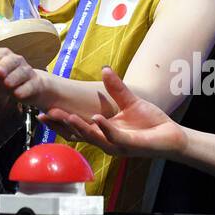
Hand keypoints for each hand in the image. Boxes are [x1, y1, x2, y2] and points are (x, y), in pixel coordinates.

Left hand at [0, 47, 51, 107]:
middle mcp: (16, 62)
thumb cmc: (2, 83)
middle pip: (13, 60)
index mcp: (2, 57)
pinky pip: (32, 85)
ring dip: (15, 77)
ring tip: (7, 85)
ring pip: (24, 72)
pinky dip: (25, 89)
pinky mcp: (35, 85)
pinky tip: (18, 95)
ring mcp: (27, 73)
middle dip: (5, 66)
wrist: (26, 89)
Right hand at [38, 66, 186, 157]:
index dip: (59, 122)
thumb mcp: (130, 101)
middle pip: (78, 135)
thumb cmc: (150, 123)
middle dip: (62, 125)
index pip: (76, 129)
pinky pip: (113, 136)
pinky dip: (104, 127)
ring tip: (65, 115)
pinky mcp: (129, 145)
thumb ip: (116, 87)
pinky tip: (96, 118)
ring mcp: (117, 145)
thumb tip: (103, 68)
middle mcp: (106, 142)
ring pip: (93, 136)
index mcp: (103, 132)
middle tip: (46, 114)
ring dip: (79, 126)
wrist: (171, 135)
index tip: (42, 112)